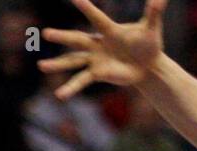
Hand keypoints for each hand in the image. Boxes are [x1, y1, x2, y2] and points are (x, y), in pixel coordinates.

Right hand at [41, 0, 166, 99]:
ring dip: (58, 64)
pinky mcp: (97, 74)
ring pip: (73, 61)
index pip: (96, 18)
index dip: (86, 8)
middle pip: (77, 39)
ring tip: (42, 66)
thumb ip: (154, 12)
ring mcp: (95, 60)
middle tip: (45, 33)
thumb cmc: (149, 44)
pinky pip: (82, 81)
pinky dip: (71, 88)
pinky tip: (59, 95)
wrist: (148, 66)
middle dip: (62, 37)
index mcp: (110, 31)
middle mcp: (98, 44)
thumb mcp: (152, 28)